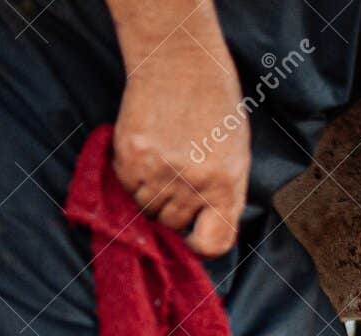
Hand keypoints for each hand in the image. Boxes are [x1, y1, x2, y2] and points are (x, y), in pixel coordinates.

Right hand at [112, 38, 247, 256]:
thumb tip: (204, 232)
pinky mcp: (130, 154)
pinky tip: (144, 152)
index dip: (200, 246)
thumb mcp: (236, 158)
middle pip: (171, 224)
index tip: (193, 237)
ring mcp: (158, 169)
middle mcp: (192, 183)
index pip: (213, 243)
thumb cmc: (216, 111)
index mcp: (225, 185)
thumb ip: (223, 196)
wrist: (183, 64)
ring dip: (150, 194)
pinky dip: (130, 176)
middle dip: (173, 212)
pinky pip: (124, 185)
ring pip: (145, 207)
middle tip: (175, 183)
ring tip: (161, 165)